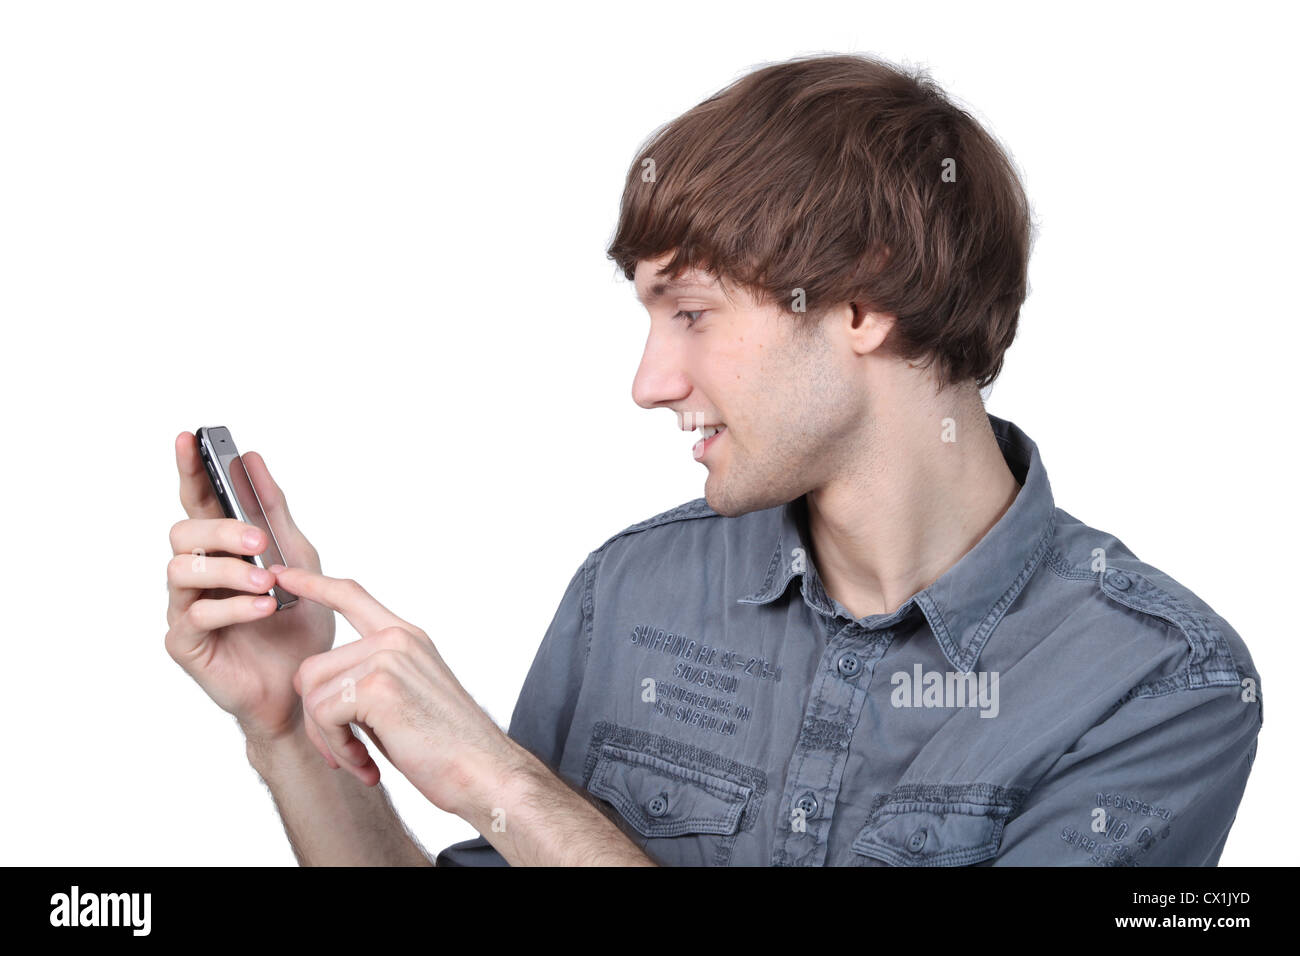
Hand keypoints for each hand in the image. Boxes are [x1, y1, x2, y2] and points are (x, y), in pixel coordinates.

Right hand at [164, 432, 334, 742]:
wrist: (307, 685)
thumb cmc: (298, 623)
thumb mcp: (299, 557)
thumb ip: (273, 511)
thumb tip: (252, 458)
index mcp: (220, 548)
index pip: (197, 500)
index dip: (189, 469)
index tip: (190, 437)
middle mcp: (197, 574)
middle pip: (183, 531)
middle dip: (222, 530)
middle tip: (260, 542)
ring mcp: (186, 608)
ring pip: (181, 569)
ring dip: (228, 570)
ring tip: (267, 581)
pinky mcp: (186, 643)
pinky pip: (196, 615)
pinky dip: (234, 607)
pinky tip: (264, 607)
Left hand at [273, 565, 522, 815]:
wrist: (484, 773)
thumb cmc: (448, 748)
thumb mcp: (405, 699)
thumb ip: (366, 680)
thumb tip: (312, 688)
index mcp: (407, 637)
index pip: (351, 595)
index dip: (313, 584)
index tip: (283, 574)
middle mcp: (397, 639)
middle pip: (314, 667)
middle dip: (318, 718)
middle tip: (348, 752)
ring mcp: (388, 658)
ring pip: (313, 692)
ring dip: (328, 737)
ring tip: (361, 760)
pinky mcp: (378, 686)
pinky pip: (323, 714)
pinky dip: (337, 746)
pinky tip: (366, 765)